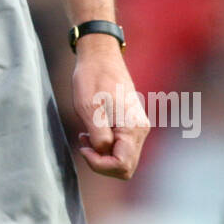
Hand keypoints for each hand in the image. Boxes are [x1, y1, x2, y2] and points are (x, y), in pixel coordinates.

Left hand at [72, 38, 149, 179]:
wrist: (100, 56)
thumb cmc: (92, 77)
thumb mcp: (89, 108)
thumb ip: (99, 136)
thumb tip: (104, 153)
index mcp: (132, 128)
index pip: (122, 166)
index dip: (100, 164)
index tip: (83, 147)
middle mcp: (140, 130)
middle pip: (126, 167)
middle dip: (102, 163)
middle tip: (83, 144)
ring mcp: (137, 127)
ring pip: (123, 158)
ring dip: (103, 155)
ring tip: (85, 136)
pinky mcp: (131, 123)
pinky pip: (121, 147)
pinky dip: (106, 146)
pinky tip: (91, 133)